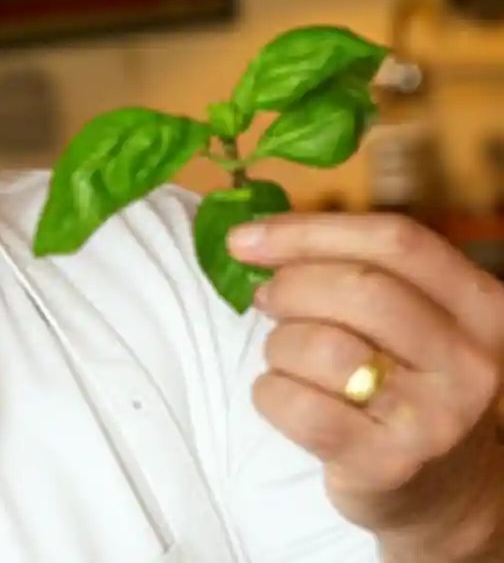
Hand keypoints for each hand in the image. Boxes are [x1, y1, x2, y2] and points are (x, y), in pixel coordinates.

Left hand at [228, 213, 503, 560]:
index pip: (396, 241)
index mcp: (480, 307)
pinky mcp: (388, 463)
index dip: (310, 231)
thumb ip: (352, 269)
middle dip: (291, 286)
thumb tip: (249, 237)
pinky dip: (270, 393)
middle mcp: (469, 361)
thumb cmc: (402, 384)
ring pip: (322, 346)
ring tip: (289, 359)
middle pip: (360, 288)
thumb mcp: (408, 322)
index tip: (244, 237)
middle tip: (266, 300)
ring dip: (280, 345)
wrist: (442, 491)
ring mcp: (434, 417)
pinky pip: (297, 405)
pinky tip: (284, 396)